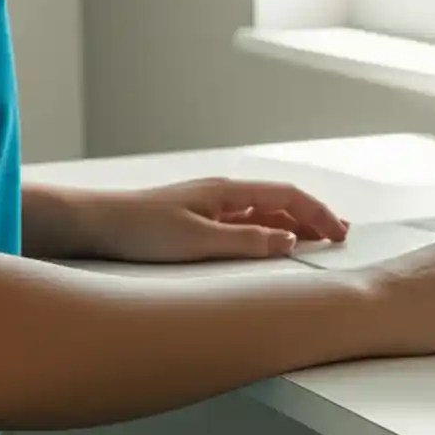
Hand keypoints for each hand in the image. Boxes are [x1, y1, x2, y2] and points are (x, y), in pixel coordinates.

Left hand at [80, 178, 349, 261]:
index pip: (288, 196)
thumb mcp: (197, 240)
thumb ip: (245, 241)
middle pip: (281, 201)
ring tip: (316, 239)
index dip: (318, 213)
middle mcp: (224, 194)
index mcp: (228, 192)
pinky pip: (247, 221)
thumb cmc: (141, 229)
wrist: (94, 223)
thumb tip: (289, 240)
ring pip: (265, 211)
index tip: (340, 233)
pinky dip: (270, 230)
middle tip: (340, 234)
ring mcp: (212, 206)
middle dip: (313, 216)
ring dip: (294, 223)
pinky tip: (272, 242)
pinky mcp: (198, 220)